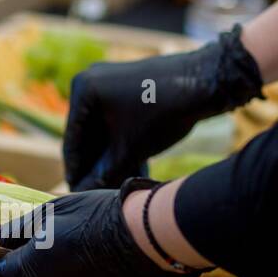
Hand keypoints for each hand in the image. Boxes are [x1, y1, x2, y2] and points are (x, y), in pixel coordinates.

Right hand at [63, 27, 262, 190]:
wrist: (205, 83)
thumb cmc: (162, 112)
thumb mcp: (129, 149)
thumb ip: (102, 173)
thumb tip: (81, 192)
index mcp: (83, 90)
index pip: (72, 141)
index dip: (76, 172)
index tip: (79, 195)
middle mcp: (90, 81)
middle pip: (87, 135)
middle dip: (96, 165)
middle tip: (99, 193)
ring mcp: (109, 82)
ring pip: (104, 130)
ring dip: (110, 157)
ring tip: (117, 184)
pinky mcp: (127, 86)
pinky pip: (116, 120)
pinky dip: (121, 142)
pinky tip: (131, 166)